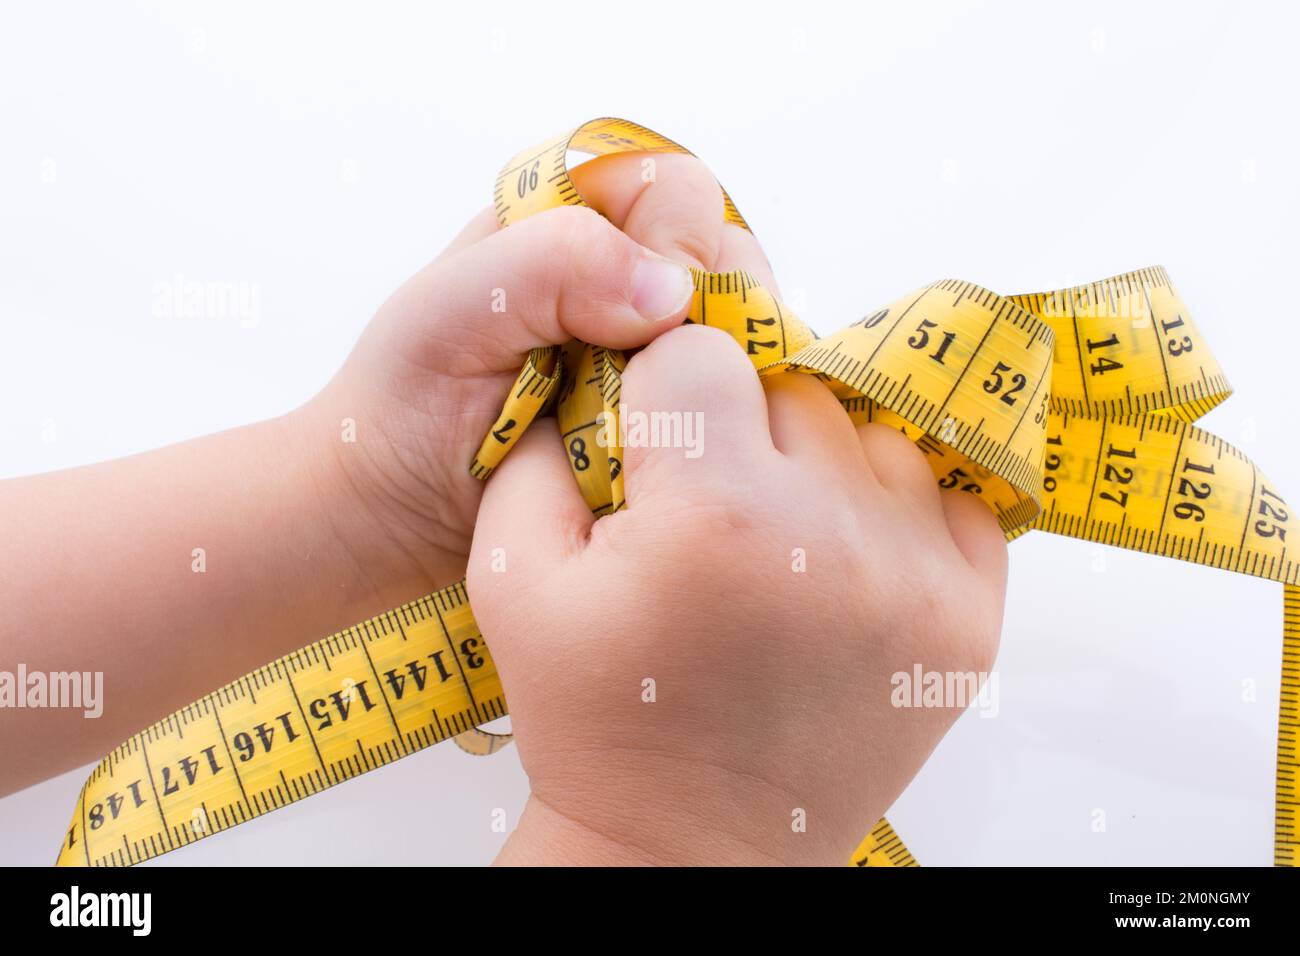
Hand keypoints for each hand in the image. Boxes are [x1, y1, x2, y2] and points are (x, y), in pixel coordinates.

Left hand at [301, 153, 779, 593]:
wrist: (389, 513)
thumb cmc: (402, 401)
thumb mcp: (454, 310)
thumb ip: (554, 267)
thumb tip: (676, 292)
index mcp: (570, 223)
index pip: (677, 194)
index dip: (678, 246)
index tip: (642, 317)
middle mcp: (624, 282)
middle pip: (728, 268)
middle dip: (700, 327)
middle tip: (635, 387)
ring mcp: (653, 358)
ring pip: (742, 345)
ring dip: (706, 390)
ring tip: (637, 432)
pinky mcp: (668, 427)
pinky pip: (729, 417)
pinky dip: (710, 437)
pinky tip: (664, 463)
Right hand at [467, 326, 1008, 865]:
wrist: (687, 849)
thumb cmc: (594, 717)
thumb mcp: (509, 577)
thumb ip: (537, 444)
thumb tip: (595, 355)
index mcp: (711, 517)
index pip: (700, 352)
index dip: (662, 392)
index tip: (656, 447)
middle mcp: (831, 536)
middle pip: (791, 385)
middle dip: (742, 426)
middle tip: (711, 505)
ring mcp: (916, 577)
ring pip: (871, 433)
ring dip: (822, 464)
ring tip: (779, 542)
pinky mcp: (970, 617)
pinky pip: (946, 496)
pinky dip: (896, 510)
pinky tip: (843, 562)